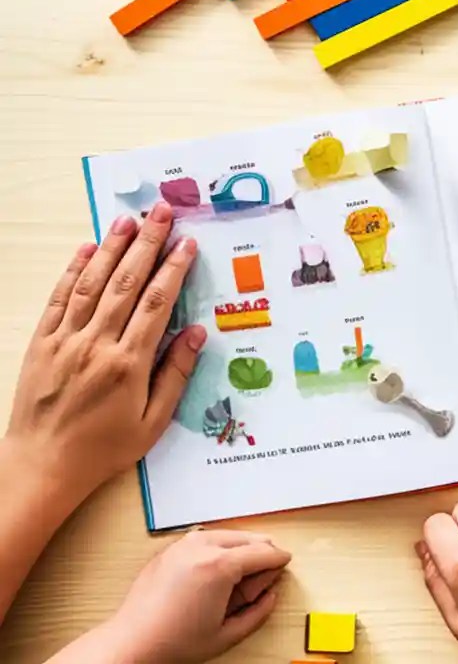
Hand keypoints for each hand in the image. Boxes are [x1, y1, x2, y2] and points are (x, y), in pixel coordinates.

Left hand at [3, 202, 203, 495]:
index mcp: (127, 364)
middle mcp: (95, 344)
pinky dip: (72, 271)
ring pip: (91, 283)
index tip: (187, 243)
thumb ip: (174, 375)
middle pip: (126, 282)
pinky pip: (58, 299)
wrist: (42, 466)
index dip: (173, 269)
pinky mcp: (41, 343)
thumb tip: (195, 333)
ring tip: (127, 219)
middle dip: (146, 243)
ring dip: (111, 248)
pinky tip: (86, 250)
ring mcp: (65, 341)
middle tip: (161, 211)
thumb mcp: (152, 423)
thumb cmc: (103, 450)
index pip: (156, 303)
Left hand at [75, 530, 290, 663]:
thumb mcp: (227, 634)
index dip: (279, 561)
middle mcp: (201, 547)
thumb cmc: (172, 642)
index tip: (283, 566)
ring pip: (229, 535)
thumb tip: (271, 595)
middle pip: (250, 538)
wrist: (132, 644)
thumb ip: (259, 611)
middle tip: (255, 584)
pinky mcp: (171, 549)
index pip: (265, 552)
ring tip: (233, 581)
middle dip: (261, 555)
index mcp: (220, 566)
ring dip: (240, 550)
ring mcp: (183, 545)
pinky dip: (219, 549)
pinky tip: (214, 574)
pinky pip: (206, 539)